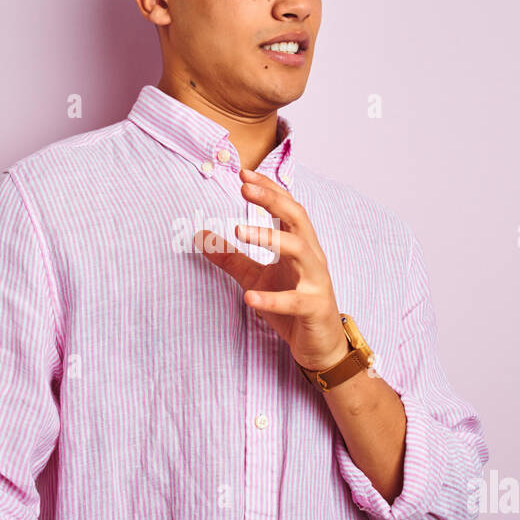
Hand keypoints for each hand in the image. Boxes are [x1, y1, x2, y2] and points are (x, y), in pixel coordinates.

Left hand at [193, 167, 347, 371]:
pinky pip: (293, 301)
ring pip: (300, 251)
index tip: (244, 174)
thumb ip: (231, 258)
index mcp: (300, 245)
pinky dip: (271, 298)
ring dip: (270, 237)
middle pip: (297, 218)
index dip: (269, 190)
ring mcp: (316, 282)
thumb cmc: (291, 306)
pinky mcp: (314, 308)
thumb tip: (199, 236)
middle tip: (245, 188)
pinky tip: (249, 297)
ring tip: (239, 231)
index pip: (288, 208)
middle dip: (272, 200)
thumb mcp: (256, 277)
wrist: (320, 344)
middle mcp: (312, 257)